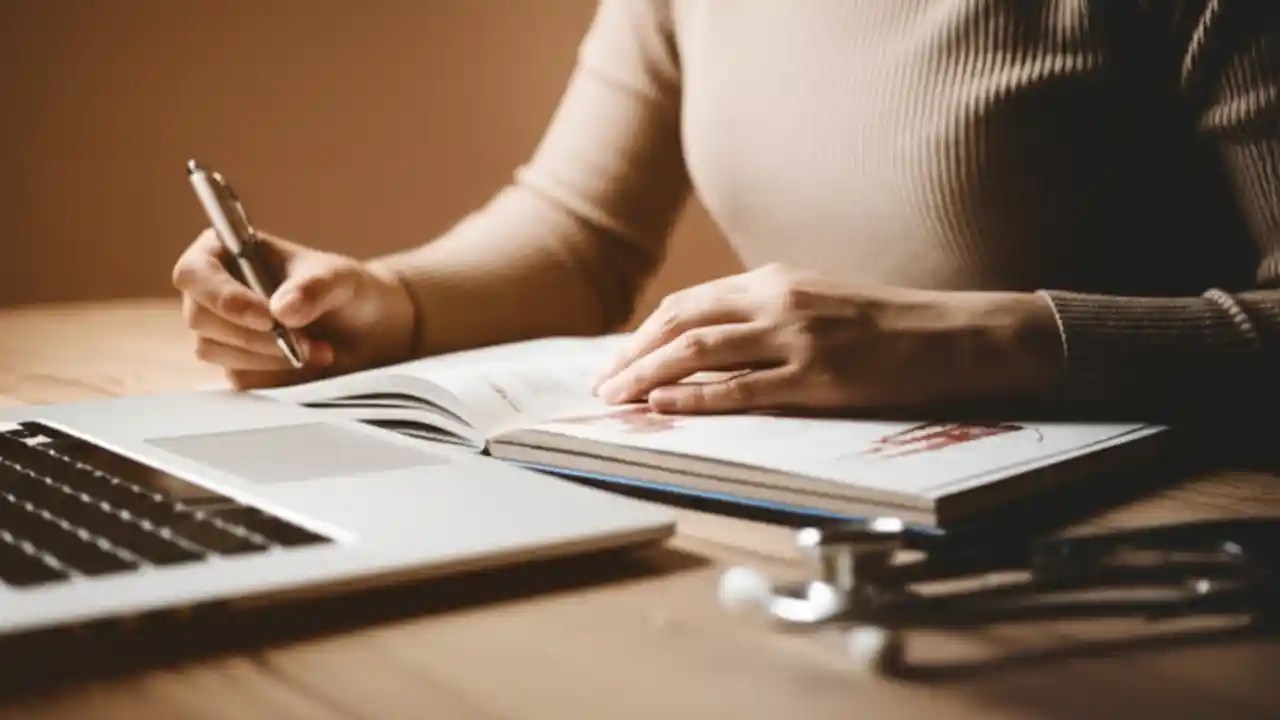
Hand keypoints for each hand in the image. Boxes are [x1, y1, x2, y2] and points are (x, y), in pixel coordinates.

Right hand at [171, 228, 415, 388]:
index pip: (194, 272)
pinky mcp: (235, 363)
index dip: (223, 297)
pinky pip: (239, 377)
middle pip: (200, 318)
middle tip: (304, 342)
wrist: (366, 329)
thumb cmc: (347, 290)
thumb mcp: (341, 279)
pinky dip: (276, 375)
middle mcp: (214, 290)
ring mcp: (220, 329)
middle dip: (255, 336)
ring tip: (318, 349)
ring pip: (216, 351)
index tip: (267, 318)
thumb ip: (315, 287)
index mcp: (226, 251)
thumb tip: (282, 310)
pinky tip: (309, 364)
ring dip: (269, 357)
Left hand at [591, 264, 1064, 413]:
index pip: (689, 303)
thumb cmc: (887, 325)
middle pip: (680, 322)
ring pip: (697, 351)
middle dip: (631, 354)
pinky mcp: (816, 377)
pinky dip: (693, 398)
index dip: (645, 333)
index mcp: (773, 279)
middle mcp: (776, 299)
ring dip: (646, 375)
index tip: (617, 358)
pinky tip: (663, 408)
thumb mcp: (819, 301)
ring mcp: (795, 337)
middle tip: (601, 385)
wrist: (952, 336)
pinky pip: (738, 389)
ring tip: (615, 399)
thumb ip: (767, 313)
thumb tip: (715, 342)